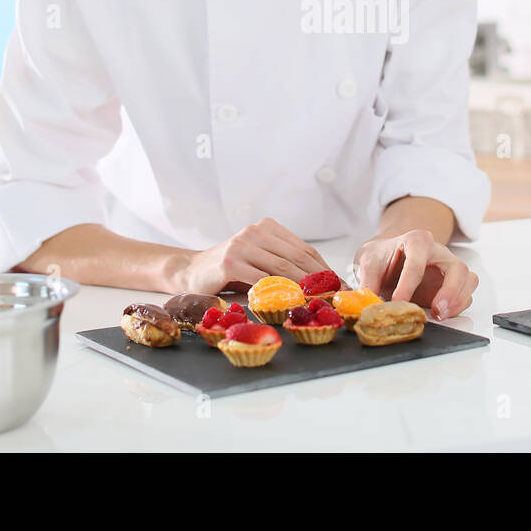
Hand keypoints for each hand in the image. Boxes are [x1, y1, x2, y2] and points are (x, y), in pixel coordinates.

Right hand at [176, 217, 331, 294]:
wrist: (190, 272)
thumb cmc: (229, 272)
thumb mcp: (259, 262)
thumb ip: (283, 266)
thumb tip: (320, 285)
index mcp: (267, 228)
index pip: (304, 249)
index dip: (324, 268)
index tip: (340, 286)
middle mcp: (255, 232)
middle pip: (296, 257)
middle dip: (320, 279)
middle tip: (336, 296)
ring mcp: (242, 245)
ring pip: (282, 268)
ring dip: (303, 286)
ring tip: (319, 302)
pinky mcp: (230, 261)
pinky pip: (261, 279)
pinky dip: (278, 292)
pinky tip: (290, 303)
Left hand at [354, 229, 477, 319]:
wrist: (388, 257)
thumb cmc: (381, 257)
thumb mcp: (367, 263)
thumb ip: (367, 282)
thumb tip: (367, 304)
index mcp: (416, 240)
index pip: (417, 262)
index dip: (407, 284)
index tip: (396, 302)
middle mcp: (438, 251)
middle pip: (456, 267)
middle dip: (449, 291)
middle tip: (436, 310)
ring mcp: (448, 267)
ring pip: (468, 279)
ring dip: (458, 300)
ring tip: (440, 315)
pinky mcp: (452, 283)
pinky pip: (466, 294)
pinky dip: (458, 306)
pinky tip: (442, 314)